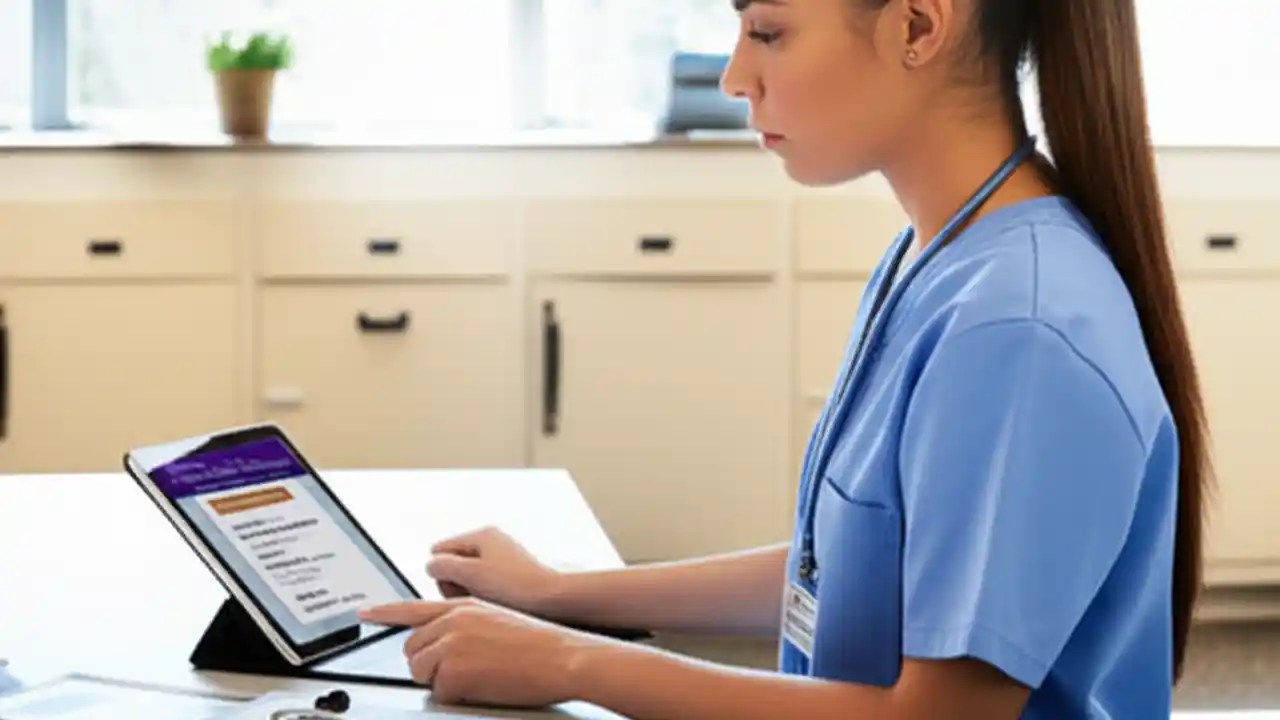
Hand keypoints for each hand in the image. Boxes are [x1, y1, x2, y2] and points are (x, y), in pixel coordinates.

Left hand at [358, 598, 599, 707]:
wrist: (561, 656)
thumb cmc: (538, 643)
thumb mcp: (495, 618)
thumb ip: (464, 624)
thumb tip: (443, 642)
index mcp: (461, 606)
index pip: (410, 608)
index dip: (383, 612)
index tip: (363, 613)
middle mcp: (451, 621)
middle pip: (412, 648)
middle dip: (429, 664)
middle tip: (461, 670)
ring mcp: (451, 644)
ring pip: (420, 671)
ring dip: (441, 681)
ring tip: (476, 677)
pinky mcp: (454, 670)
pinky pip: (438, 692)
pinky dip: (456, 696)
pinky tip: (482, 686)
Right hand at [427, 526, 560, 613]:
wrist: (554, 600)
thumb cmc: (516, 586)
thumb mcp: (472, 574)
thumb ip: (443, 566)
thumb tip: (431, 565)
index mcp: (481, 535)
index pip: (439, 550)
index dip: (440, 572)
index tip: (457, 585)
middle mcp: (491, 543)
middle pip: (453, 565)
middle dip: (454, 584)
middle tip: (472, 596)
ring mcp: (501, 561)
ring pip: (468, 580)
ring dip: (469, 594)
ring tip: (486, 603)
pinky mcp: (510, 578)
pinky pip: (484, 588)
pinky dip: (485, 598)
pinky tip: (496, 607)